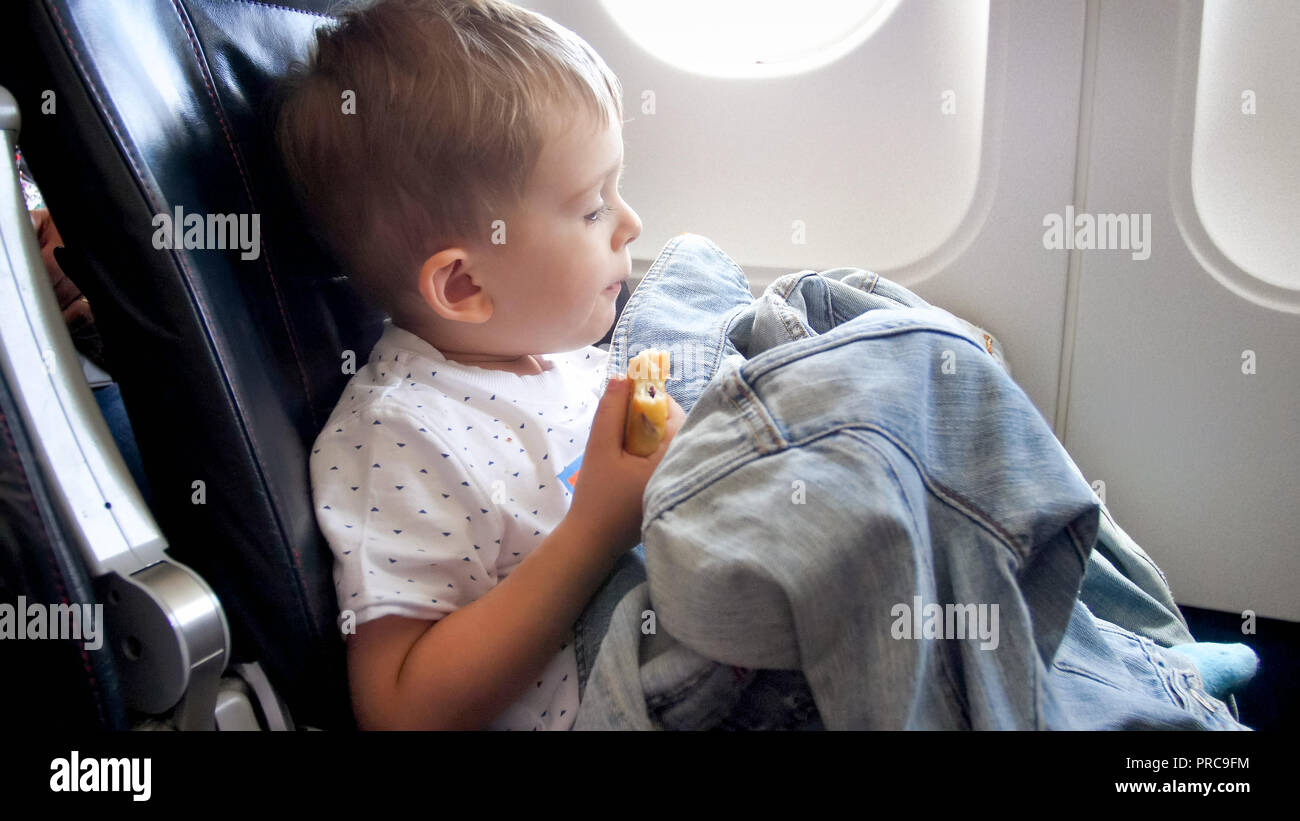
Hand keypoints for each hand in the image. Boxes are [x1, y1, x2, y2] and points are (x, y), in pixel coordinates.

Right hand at [566, 373, 684, 554]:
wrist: (594, 541)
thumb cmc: (598, 495)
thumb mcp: (600, 448)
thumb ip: (611, 411)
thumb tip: (622, 377)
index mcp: (672, 458)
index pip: (674, 414)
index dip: (653, 398)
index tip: (629, 397)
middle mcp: (684, 468)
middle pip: (676, 426)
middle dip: (651, 415)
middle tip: (622, 420)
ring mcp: (680, 481)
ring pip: (671, 442)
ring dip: (650, 432)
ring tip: (623, 440)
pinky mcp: (671, 489)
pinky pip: (667, 458)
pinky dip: (651, 450)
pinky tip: (630, 458)